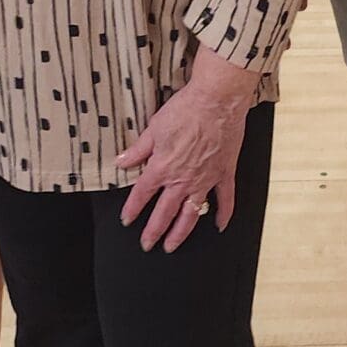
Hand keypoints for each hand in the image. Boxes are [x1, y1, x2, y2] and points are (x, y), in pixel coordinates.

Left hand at [115, 52, 253, 252]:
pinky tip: (219, 226)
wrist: (217, 100)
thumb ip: (138, 149)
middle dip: (154, 231)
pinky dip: (223, 214)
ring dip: (180, 232)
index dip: (132, 210)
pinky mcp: (224, 173)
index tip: (127, 220)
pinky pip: (225, 200)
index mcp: (161, 167)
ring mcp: (205, 179)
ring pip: (190, 214)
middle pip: (164, 213)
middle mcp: (182, 179)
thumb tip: (121, 162)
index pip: (142, 195)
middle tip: (147, 244)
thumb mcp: (154, 127)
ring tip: (172, 245)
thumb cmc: (186, 109)